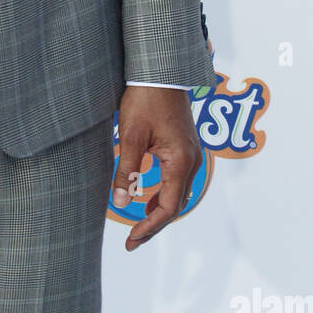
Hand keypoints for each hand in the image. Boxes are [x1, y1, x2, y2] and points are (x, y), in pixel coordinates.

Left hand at [112, 86, 200, 251]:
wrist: (161, 71)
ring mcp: (191, 154)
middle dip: (154, 225)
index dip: (149, 228)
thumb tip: (120, 204)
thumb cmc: (145, 99)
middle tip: (132, 240)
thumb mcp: (130, 136)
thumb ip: (126, 171)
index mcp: (180, 162)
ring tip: (137, 224)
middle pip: (175, 205)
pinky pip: (177, 179)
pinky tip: (146, 196)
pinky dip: (163, 194)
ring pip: (178, 193)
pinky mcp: (186, 147)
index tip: (131, 241)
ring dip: (159, 210)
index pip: (167, 208)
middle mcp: (191, 161)